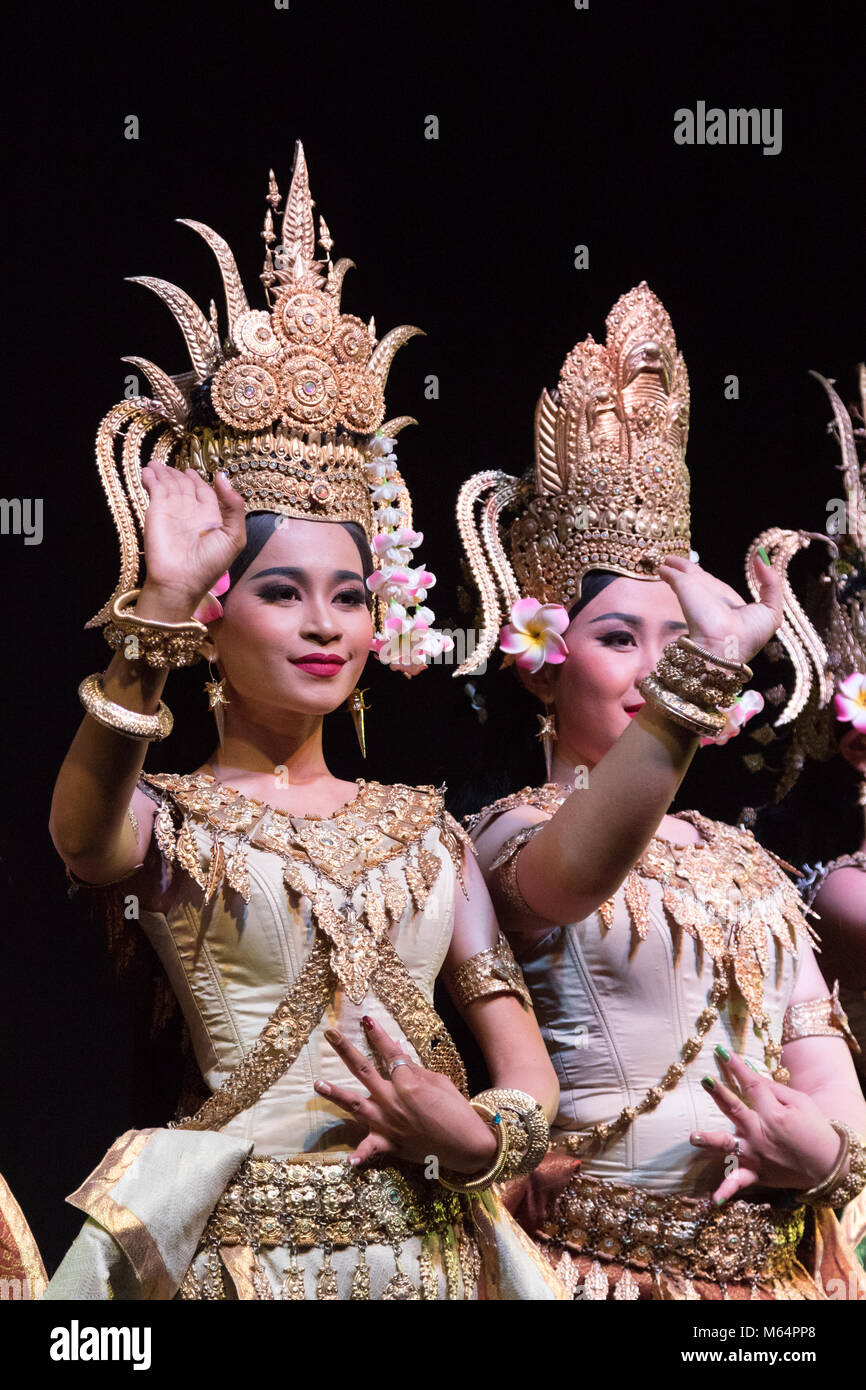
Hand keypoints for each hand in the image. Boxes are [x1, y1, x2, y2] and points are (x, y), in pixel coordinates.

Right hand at [138, 462, 246, 616]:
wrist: (180, 582)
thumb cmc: (209, 565)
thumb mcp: (234, 537)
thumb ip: (234, 507)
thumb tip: (223, 477)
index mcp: (211, 518)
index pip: (204, 493)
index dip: (199, 481)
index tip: (192, 471)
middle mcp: (191, 513)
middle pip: (184, 486)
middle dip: (177, 475)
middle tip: (169, 465)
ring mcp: (172, 511)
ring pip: (168, 485)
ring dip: (163, 473)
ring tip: (156, 463)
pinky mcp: (156, 511)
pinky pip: (155, 489)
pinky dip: (152, 478)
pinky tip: (149, 470)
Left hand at [314, 1017, 498, 1172]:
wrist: (467, 1145)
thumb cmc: (457, 1110)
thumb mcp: (439, 1082)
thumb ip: (414, 1069)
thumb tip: (397, 1050)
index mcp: (408, 1082)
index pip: (389, 1053)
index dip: (378, 1035)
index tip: (366, 1019)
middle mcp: (393, 1100)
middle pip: (364, 1071)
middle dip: (346, 1050)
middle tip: (330, 1035)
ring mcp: (388, 1122)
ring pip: (356, 1105)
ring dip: (336, 1094)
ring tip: (318, 1085)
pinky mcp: (390, 1143)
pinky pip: (371, 1149)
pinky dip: (360, 1155)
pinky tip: (348, 1161)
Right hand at [657, 553, 781, 664]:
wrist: (726, 646)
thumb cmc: (749, 635)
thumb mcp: (771, 609)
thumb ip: (770, 582)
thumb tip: (759, 558)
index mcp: (728, 604)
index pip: (717, 587)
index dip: (709, 580)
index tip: (703, 571)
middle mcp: (710, 597)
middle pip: (697, 577)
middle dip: (686, 568)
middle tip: (675, 561)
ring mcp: (696, 592)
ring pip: (683, 574)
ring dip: (674, 567)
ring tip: (667, 560)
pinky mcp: (685, 588)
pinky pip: (674, 575)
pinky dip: (667, 571)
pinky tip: (662, 568)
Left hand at [689, 1050, 843, 1202]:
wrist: (829, 1164)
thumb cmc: (815, 1128)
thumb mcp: (800, 1102)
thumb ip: (774, 1090)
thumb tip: (751, 1076)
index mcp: (773, 1113)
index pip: (751, 1085)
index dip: (736, 1067)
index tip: (721, 1052)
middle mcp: (760, 1133)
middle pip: (735, 1109)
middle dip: (719, 1093)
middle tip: (705, 1081)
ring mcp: (756, 1155)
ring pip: (729, 1146)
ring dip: (710, 1140)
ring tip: (693, 1137)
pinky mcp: (757, 1174)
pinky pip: (739, 1183)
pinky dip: (727, 1191)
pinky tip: (713, 1200)